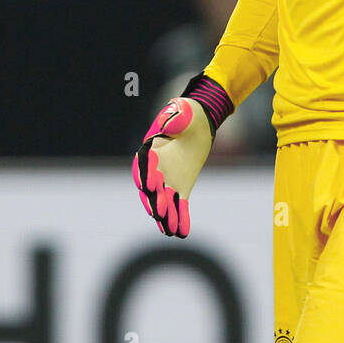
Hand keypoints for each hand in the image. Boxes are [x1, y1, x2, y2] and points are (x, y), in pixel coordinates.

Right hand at [132, 74, 231, 237]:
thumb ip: (174, 117)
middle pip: (151, 187)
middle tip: (160, 213)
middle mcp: (154, 167)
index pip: (144, 163)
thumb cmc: (187, 113)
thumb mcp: (183, 110)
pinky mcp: (181, 186)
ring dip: (166, 216)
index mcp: (151, 147)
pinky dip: (181, 218)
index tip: (150, 186)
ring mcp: (167, 179)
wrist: (199, 122)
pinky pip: (180, 205)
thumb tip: (168, 125)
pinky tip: (182, 232)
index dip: (145, 175)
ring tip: (170, 231)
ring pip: (164, 200)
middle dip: (155, 200)